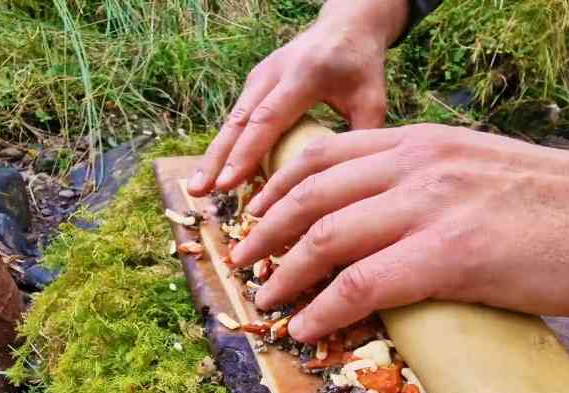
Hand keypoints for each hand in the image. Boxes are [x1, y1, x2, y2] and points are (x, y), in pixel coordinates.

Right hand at [187, 0, 408, 196]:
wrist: (346, 25)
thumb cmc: (361, 66)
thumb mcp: (372, 100)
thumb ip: (360, 140)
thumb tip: (345, 186)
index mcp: (302, 75)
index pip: (267, 119)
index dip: (246, 154)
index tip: (228, 183)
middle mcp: (273, 73)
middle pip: (238, 120)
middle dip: (217, 159)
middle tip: (197, 191)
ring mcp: (259, 76)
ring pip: (232, 120)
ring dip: (214, 155)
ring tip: (197, 188)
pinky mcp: (255, 84)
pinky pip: (238, 118)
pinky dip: (227, 146)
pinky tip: (217, 173)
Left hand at [230, 124, 568, 341]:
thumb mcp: (489, 176)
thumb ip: (437, 191)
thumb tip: (397, 229)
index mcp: (427, 142)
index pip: (327, 155)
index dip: (280, 187)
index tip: (259, 216)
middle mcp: (420, 163)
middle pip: (311, 192)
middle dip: (265, 228)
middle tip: (243, 259)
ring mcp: (432, 206)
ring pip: (326, 236)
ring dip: (283, 273)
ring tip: (264, 301)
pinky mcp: (451, 255)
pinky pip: (360, 284)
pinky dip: (322, 310)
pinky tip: (306, 330)